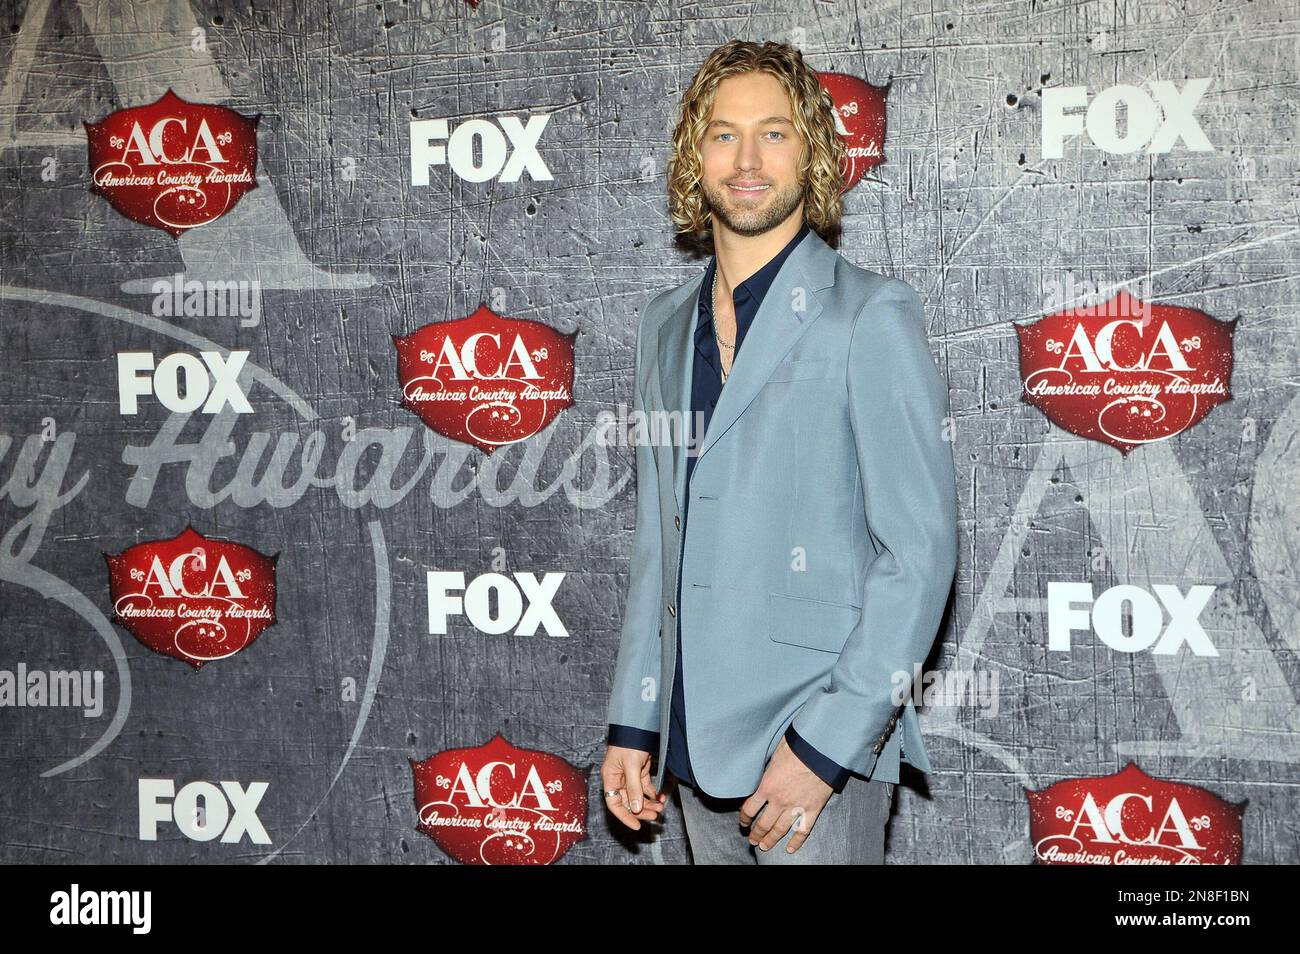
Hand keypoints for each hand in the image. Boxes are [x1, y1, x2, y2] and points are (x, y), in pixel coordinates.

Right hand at [600, 744, 667, 829]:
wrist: (638, 727)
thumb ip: (633, 787)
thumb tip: (636, 807)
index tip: (636, 825)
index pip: (614, 804)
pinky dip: (652, 794)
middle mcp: (618, 780)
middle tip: (654, 815)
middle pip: (628, 802)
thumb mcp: (631, 766)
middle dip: (641, 810)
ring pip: (638, 797)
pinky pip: (645, 788)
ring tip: (660, 807)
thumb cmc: (628, 742)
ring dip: (649, 803)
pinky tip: (660, 797)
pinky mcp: (640, 772)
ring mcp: (629, 777)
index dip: (625, 816)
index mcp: (610, 778)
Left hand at [739, 736, 832, 853]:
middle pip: (763, 824)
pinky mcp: (813, 809)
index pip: (749, 809)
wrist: (820, 749)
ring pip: (780, 830)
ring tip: (764, 847)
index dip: (744, 818)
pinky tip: (790, 849)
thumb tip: (762, 774)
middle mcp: (779, 800)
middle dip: (756, 834)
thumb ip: (767, 770)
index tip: (743, 823)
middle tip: (752, 840)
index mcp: (767, 786)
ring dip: (771, 840)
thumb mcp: (773, 755)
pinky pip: (803, 831)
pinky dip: (796, 842)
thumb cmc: (796, 746)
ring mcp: (796, 807)